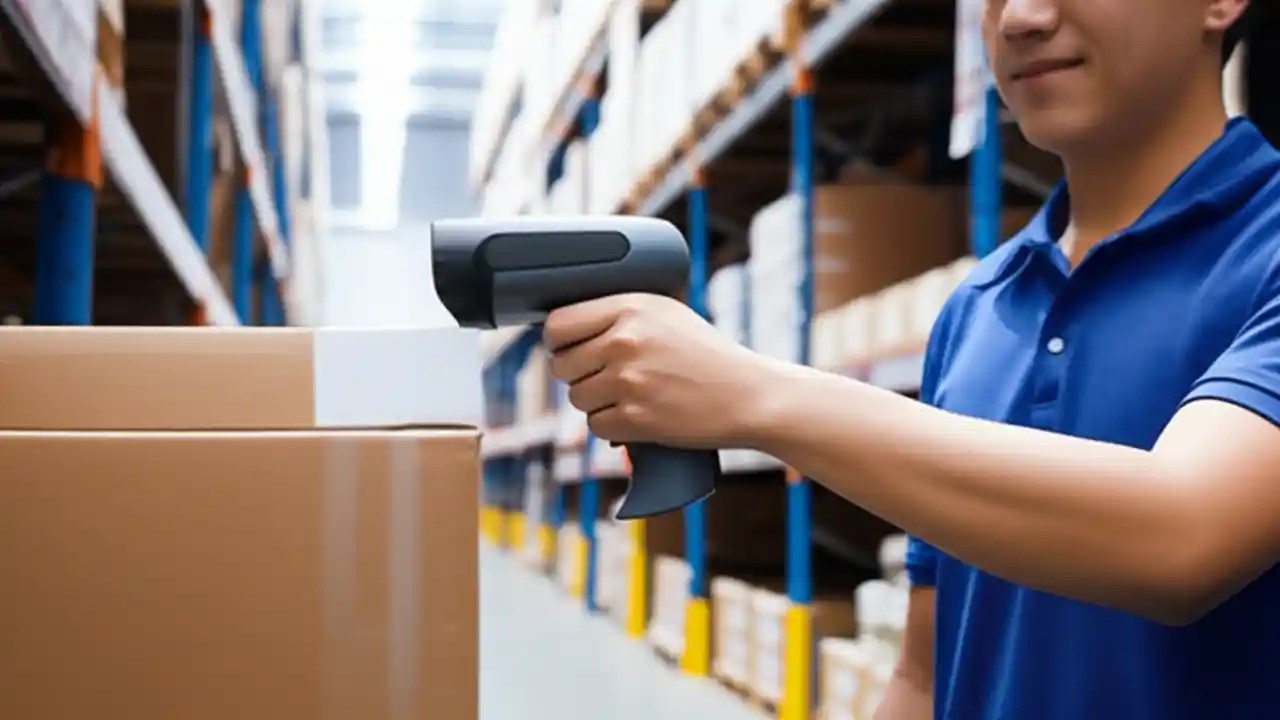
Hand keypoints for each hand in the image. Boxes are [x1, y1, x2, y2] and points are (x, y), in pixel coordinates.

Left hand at [544, 293, 776, 447]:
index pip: (558, 325)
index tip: (570, 350)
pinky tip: (639, 416)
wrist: (749, 395)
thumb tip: (566, 330)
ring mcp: (629, 380)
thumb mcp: (666, 315)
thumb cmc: (707, 355)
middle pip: (562, 366)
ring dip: (597, 403)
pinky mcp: (636, 417)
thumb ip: (619, 316)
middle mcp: (625, 341)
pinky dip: (613, 427)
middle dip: (579, 376)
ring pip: (577, 398)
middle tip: (608, 378)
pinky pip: (597, 426)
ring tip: (630, 396)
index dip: (558, 342)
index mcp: (630, 308)